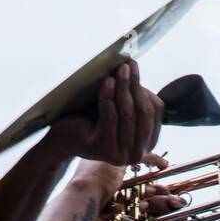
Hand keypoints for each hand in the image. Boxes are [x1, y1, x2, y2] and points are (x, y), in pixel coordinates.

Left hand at [44, 60, 163, 166]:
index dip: (145, 88)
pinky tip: (107, 82)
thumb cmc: (91, 119)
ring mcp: (123, 154)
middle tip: (127, 65)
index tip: (134, 67)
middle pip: (143, 113)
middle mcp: (138, 153)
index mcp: (147, 143)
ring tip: (119, 70)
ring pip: (128, 115)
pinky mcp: (105, 150)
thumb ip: (131, 96)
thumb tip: (134, 67)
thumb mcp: (117, 108)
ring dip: (123, 88)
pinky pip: (111, 119)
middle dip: (135, 86)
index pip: (155, 112)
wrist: (64, 137)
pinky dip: (109, 98)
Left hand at [85, 154, 184, 220]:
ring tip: (145, 208)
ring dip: (160, 209)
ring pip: (172, 216)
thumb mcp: (114, 219)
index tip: (145, 186)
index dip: (155, 186)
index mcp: (149, 208)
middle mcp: (159, 218)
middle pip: (168, 200)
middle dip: (158, 195)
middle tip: (145, 194)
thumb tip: (105, 188)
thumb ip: (114, 205)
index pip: (159, 191)